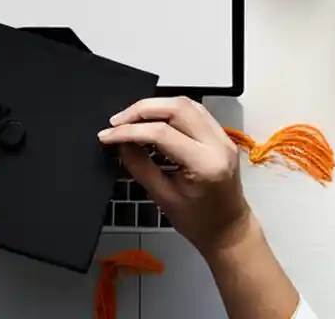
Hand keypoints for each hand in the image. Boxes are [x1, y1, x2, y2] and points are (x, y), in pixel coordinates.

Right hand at [98, 97, 254, 258]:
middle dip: (142, 110)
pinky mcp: (220, 135)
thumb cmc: (197, 221)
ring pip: (186, 103)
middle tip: (117, 122)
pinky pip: (194, 111)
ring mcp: (222, 137)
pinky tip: (152, 120)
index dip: (130, 131)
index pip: (162, 133)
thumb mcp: (163, 198)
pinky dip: (170, 110)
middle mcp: (218, 144)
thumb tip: (120, 143)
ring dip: (156, 106)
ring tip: (130, 119)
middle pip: (177, 108)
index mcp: (205, 164)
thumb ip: (140, 166)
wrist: (228, 230)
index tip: (107, 135)